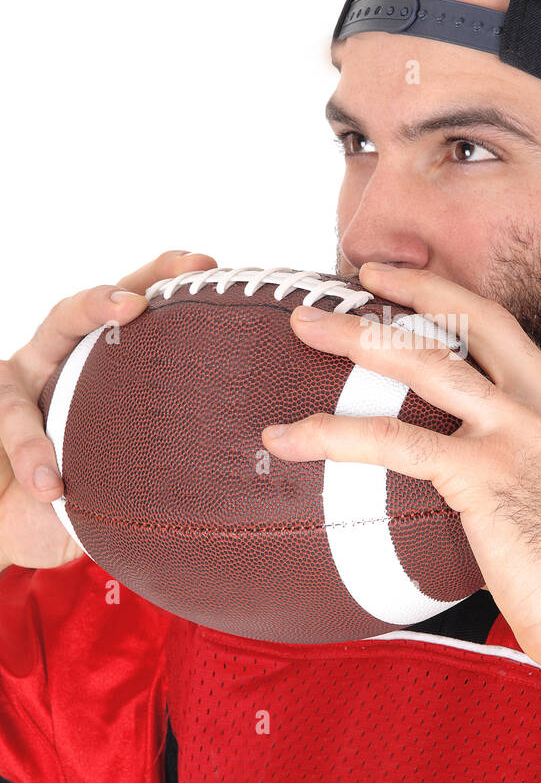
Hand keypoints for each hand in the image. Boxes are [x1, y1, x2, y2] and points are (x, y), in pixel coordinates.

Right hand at [0, 249, 216, 572]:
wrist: (29, 519)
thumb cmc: (101, 478)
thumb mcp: (147, 452)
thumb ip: (185, 430)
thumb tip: (273, 437)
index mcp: (103, 350)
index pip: (134, 297)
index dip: (164, 273)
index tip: (204, 263)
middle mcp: (58, 356)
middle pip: (71, 314)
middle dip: (99, 302)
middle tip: (132, 306)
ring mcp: (19, 386)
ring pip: (19, 382)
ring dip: (48, 413)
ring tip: (78, 432)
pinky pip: (8, 429)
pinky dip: (31, 457)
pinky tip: (51, 485)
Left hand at [261, 263, 540, 671]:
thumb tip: (501, 510)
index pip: (516, 344)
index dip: (466, 312)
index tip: (427, 298)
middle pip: (478, 321)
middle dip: (417, 288)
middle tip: (365, 274)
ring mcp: (521, 437)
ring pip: (428, 361)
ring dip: (358, 337)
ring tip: (304, 325)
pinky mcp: (486, 476)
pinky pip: (393, 441)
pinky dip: (333, 434)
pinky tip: (290, 439)